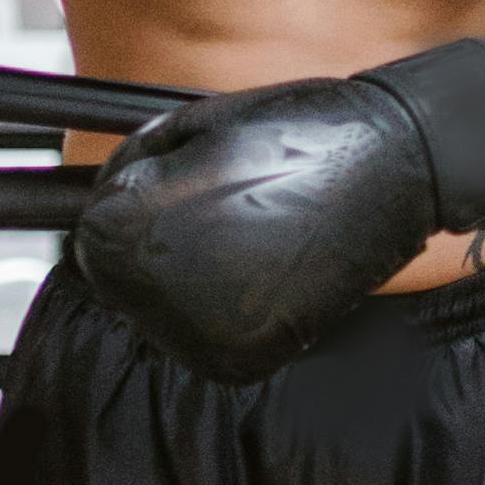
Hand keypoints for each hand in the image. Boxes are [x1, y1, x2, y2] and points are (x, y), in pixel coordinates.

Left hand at [72, 36, 484, 382]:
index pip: (91, 238)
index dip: (132, 205)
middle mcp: (155, 294)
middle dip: (157, 245)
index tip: (175, 185)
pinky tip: (263, 266)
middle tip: (218, 208)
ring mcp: (200, 333)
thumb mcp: (193, 125)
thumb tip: (108, 190)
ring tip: (248, 233)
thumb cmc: (297, 134)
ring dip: (192, 279)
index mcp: (129, 232)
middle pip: (122, 282)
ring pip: (165, 314)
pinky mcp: (243, 360)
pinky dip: (228, 308)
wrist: (392, 167)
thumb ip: (137, 163)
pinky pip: (210, 338)